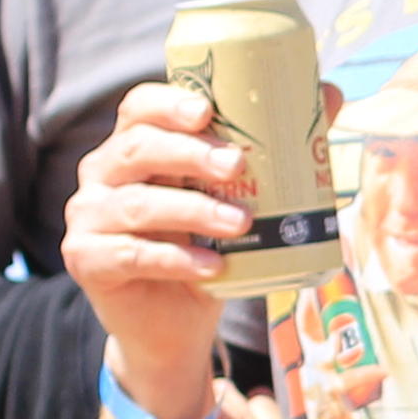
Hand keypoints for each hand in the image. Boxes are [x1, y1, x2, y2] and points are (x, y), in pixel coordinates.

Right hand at [66, 78, 250, 410]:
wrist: (174, 324)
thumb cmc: (206, 247)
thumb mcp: (238, 198)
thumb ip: (274, 148)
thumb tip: (330, 94)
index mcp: (136, 147)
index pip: (140, 108)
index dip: (168, 104)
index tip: (208, 111)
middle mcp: (104, 174)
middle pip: (138, 148)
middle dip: (190, 153)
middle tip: (238, 165)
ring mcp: (89, 216)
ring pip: (137, 203)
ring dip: (192, 210)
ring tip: (240, 222)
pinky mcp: (87, 259)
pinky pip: (130, 254)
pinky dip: (175, 259)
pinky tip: (211, 266)